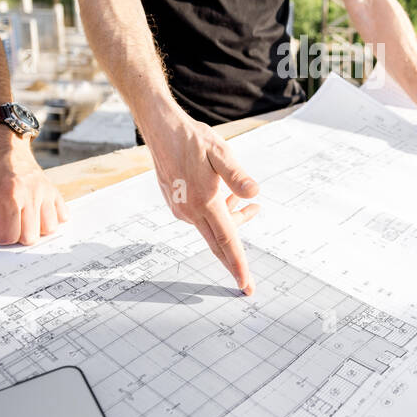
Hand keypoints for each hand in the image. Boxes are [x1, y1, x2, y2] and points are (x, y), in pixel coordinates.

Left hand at [0, 125, 69, 250]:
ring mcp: (45, 192)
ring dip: (34, 230)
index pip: (9, 235)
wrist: (6, 146)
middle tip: (6, 223)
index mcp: (10, 195)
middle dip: (16, 236)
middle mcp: (31, 194)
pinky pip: (62, 216)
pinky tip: (37, 214)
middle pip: (30, 237)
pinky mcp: (54, 191)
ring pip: (49, 229)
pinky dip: (51, 220)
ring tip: (22, 219)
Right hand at [144, 111, 260, 294]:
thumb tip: (254, 193)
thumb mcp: (221, 153)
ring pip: (213, 227)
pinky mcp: (176, 203)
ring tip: (252, 206)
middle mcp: (190, 211)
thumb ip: (237, 176)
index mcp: (204, 203)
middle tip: (248, 281)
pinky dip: (219, 212)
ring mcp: (181, 209)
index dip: (238, 265)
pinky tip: (227, 196)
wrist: (162, 130)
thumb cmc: (193, 140)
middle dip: (235, 261)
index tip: (245, 286)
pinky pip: (203, 217)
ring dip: (233, 220)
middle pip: (219, 242)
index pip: (227, 241)